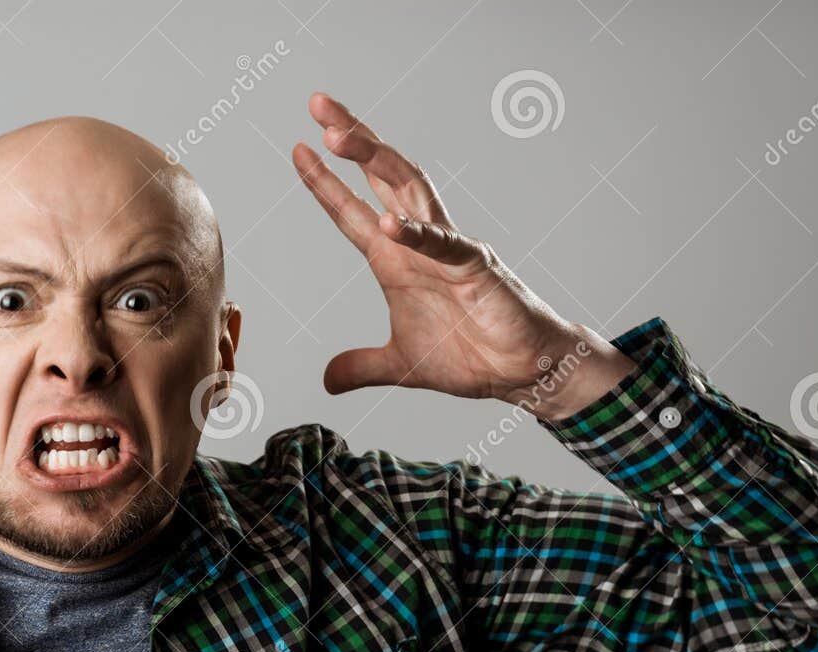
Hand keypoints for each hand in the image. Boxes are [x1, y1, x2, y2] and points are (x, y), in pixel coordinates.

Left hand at [292, 92, 633, 420]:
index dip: (325, 181)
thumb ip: (361, 367)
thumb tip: (327, 381)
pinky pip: (443, 244)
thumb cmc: (470, 356)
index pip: (353, 211)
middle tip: (318, 106)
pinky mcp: (476, 267)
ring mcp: (447, 249)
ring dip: (373, 159)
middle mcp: (418, 243)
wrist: (520, 373)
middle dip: (350, 140)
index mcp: (395, 260)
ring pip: (409, 189)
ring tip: (337, 136)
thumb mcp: (399, 365)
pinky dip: (416, 235)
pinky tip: (388, 223)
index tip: (297, 148)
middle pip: (381, 177)